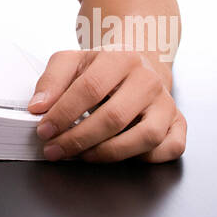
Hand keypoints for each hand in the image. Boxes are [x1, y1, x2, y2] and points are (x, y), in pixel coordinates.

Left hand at [26, 47, 186, 162]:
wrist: (138, 62)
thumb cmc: (101, 68)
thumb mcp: (72, 62)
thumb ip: (51, 80)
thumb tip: (38, 107)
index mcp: (121, 59)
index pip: (90, 89)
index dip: (63, 113)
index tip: (44, 130)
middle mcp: (148, 80)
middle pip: (115, 117)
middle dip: (79, 139)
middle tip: (55, 150)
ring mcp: (167, 102)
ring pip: (146, 136)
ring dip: (110, 153)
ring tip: (84, 156)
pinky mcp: (178, 122)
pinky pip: (171, 147)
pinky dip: (149, 158)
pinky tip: (123, 155)